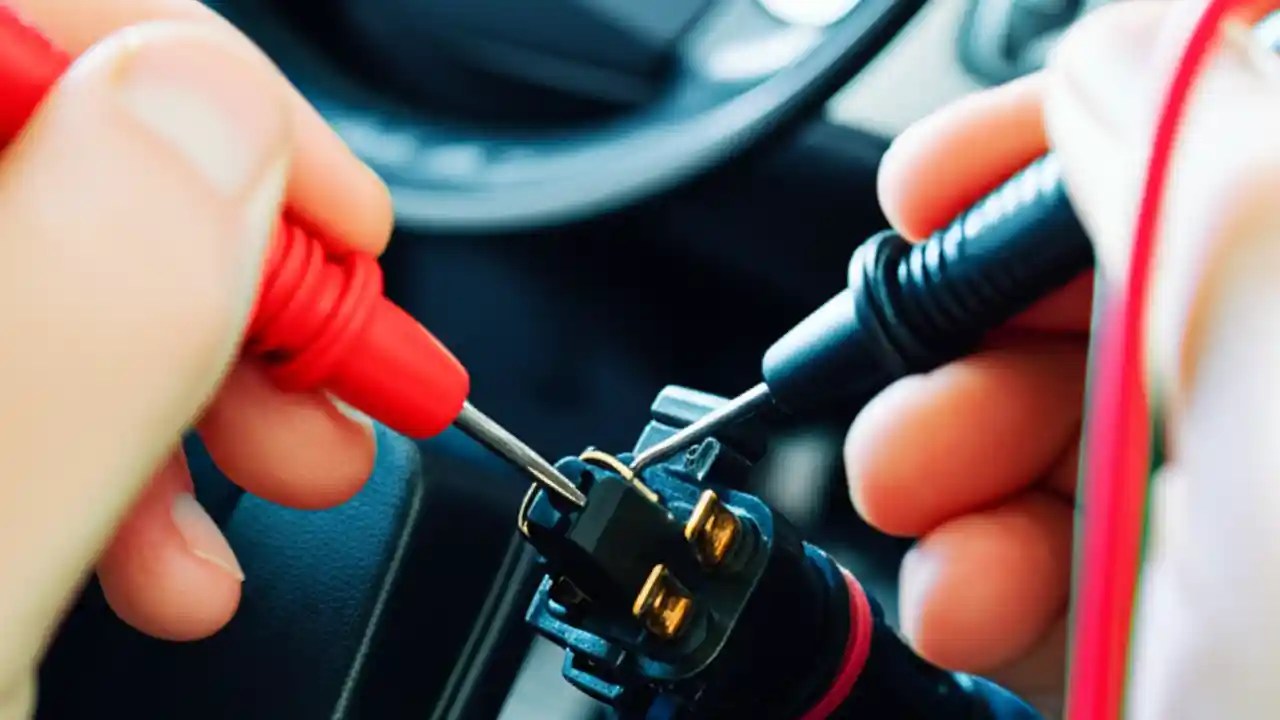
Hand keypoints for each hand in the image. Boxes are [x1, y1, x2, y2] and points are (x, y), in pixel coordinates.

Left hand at [0, 0, 392, 713]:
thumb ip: (65, 327)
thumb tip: (207, 119)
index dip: (182, 80)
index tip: (330, 214)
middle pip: (27, 136)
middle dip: (221, 253)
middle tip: (326, 373)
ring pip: (47, 259)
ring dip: (196, 364)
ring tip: (274, 482)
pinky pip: (29, 367)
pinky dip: (129, 437)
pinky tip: (166, 542)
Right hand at [846, 0, 1279, 715]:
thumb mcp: (1277, 342)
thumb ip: (1205, 149)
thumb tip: (1108, 51)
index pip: (1211, 126)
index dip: (1055, 136)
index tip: (929, 188)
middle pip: (1132, 279)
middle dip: (977, 336)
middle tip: (915, 408)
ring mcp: (1267, 492)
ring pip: (1087, 417)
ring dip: (965, 467)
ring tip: (932, 533)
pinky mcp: (1220, 595)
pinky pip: (1080, 534)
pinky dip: (994, 557)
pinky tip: (971, 598)